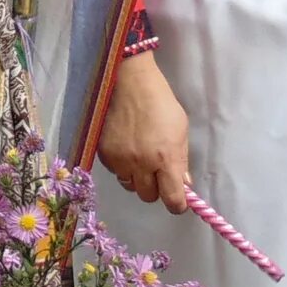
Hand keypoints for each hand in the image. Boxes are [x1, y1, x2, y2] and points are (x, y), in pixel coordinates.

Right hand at [96, 52, 192, 211]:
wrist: (129, 82)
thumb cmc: (161, 103)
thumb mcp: (180, 130)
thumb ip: (181, 160)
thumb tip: (183, 183)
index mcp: (166, 158)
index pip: (172, 199)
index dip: (177, 204)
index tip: (178, 201)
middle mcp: (142, 164)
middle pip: (148, 196)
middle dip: (155, 188)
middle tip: (157, 173)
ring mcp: (120, 160)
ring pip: (129, 185)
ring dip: (136, 178)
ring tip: (139, 158)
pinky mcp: (104, 153)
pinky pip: (115, 171)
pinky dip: (121, 165)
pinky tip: (125, 148)